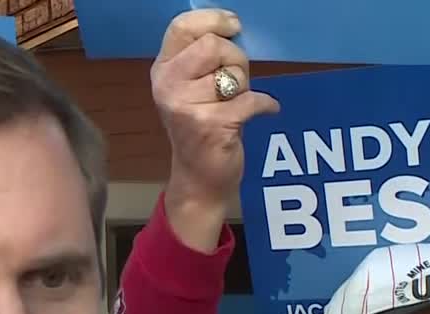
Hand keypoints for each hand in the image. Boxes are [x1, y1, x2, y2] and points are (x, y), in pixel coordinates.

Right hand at [151, 9, 279, 250]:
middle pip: (213, 46)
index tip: (234, 26)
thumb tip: (232, 26)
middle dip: (236, 60)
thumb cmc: (201, 125)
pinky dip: (265, 105)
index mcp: (163, 70)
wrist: (198, 178)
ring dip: (246, 87)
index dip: (213, 19)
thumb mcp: (191, 86)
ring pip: (234, 75)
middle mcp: (168, 86)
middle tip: (234, 82)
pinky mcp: (209, 126)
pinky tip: (263, 112)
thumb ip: (203, 56)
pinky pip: (252, 100)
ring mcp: (185, 107)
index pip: (182, 27)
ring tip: (234, 104)